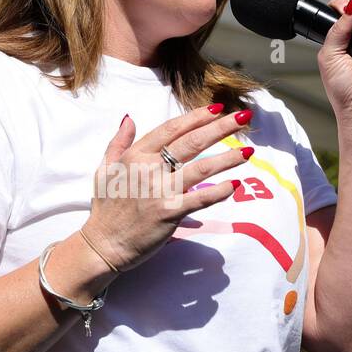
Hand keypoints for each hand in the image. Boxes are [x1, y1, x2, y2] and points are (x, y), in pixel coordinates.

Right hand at [81, 104, 252, 272]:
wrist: (103, 244)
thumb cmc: (105, 208)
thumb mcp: (104, 168)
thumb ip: (118, 142)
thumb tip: (129, 118)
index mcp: (136, 155)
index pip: (171, 128)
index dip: (196, 117)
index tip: (217, 108)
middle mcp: (149, 168)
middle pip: (192, 141)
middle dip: (221, 127)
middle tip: (243, 116)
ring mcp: (160, 191)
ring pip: (201, 168)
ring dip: (228, 158)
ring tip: (248, 150)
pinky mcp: (169, 213)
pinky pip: (200, 199)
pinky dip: (219, 192)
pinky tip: (235, 184)